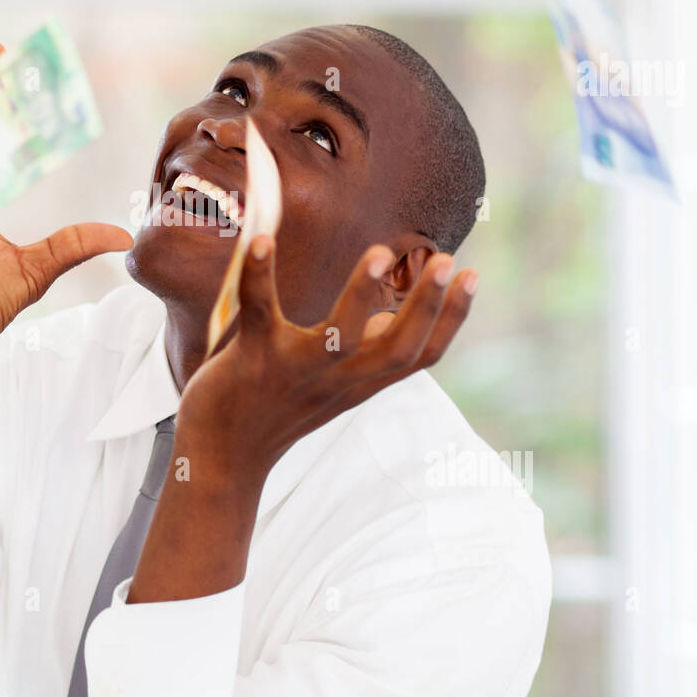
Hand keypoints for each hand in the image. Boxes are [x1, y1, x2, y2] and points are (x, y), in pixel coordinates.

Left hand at [175, 236, 477, 478]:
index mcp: (360, 382)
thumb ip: (363, 352)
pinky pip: (259, 311)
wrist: (222, 459)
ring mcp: (295, 371)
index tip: (474, 275)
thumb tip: (392, 315)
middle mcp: (337, 380)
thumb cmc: (277, 407)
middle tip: (448, 261)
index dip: (452, 319)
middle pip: (396, 349)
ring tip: (380, 253)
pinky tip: (260, 238)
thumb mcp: (332, 385)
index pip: (420, 355)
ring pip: (339, 338)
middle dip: (427, 306)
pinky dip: (260, 275)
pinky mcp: (252, 358)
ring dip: (361, 295)